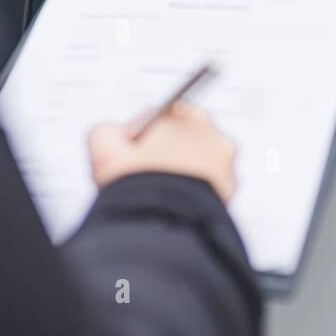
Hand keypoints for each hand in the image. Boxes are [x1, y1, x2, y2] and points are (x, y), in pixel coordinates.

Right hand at [88, 103, 236, 203]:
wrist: (162, 222)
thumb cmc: (135, 183)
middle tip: (152, 173)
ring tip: (167, 190)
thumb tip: (119, 136)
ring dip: (189, 171)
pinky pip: (216, 185)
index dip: (149, 137)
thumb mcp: (103, 147)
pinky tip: (181, 201)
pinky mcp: (232, 186)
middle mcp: (208, 130)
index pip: (164, 117)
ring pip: (204, 160)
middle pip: (187, 137)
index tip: (140, 153)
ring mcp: (224, 158)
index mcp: (180, 113)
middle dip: (172, 151)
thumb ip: (110, 132)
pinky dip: (201, 191)